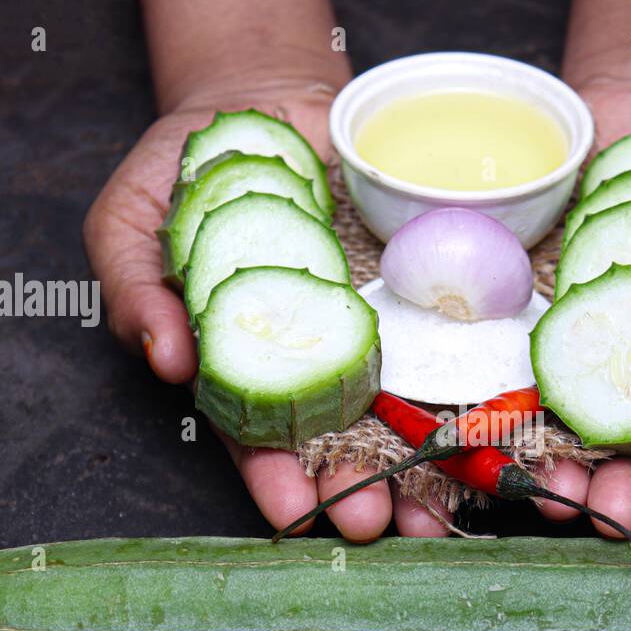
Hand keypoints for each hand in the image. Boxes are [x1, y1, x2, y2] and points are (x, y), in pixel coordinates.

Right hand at [84, 82, 448, 540]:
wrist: (268, 105)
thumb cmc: (189, 171)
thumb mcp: (133, 220)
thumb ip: (137, 289)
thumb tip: (168, 359)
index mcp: (247, 364)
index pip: (257, 437)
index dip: (273, 480)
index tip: (294, 516)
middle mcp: (315, 361)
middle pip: (339, 441)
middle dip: (357, 488)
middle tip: (377, 525)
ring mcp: (373, 331)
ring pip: (403, 411)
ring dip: (423, 465)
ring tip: (438, 510)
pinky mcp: (421, 296)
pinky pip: (455, 346)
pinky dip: (477, 391)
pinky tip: (497, 431)